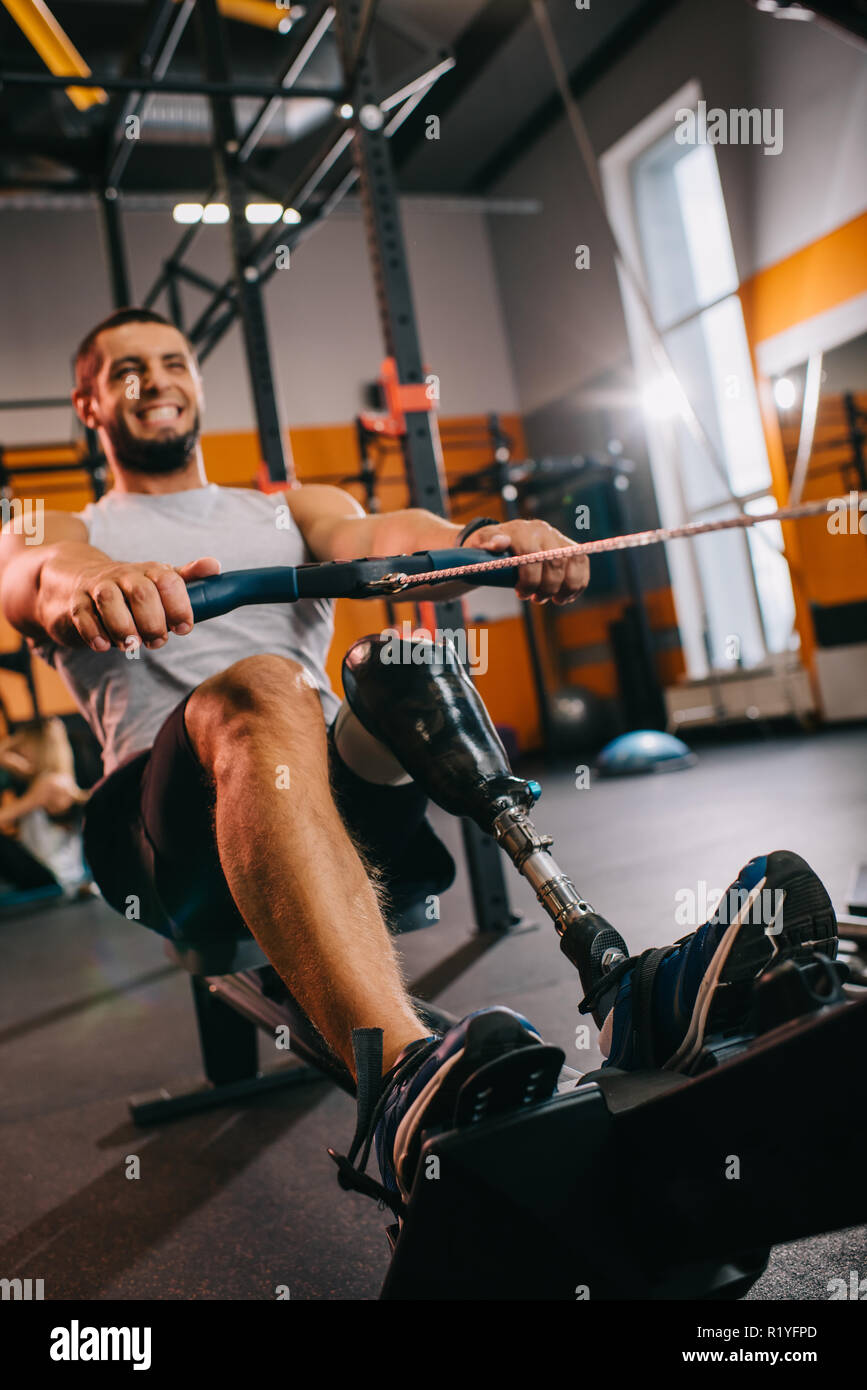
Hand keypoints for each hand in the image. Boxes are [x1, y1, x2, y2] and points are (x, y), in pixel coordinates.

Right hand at [64, 556, 220, 651]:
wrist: (78, 581)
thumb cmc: (128, 588)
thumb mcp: (158, 580)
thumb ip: (187, 578)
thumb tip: (215, 566)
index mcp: (149, 571)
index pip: (168, 581)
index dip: (179, 606)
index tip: (183, 627)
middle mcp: (123, 575)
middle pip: (141, 593)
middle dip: (153, 622)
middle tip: (157, 641)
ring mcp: (97, 587)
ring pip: (109, 601)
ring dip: (124, 628)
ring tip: (132, 645)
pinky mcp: (76, 602)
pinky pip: (83, 615)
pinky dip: (94, 632)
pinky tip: (104, 645)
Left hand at [465, 520, 588, 605]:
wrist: (503, 541)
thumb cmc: (488, 548)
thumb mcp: (479, 543)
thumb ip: (486, 542)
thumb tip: (499, 543)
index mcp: (521, 530)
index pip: (531, 554)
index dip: (529, 579)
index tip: (521, 594)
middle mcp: (543, 530)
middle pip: (555, 561)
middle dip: (547, 586)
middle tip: (536, 599)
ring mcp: (558, 537)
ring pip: (574, 561)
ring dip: (566, 586)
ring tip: (554, 599)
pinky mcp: (568, 547)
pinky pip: (582, 563)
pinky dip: (578, 583)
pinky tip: (566, 596)